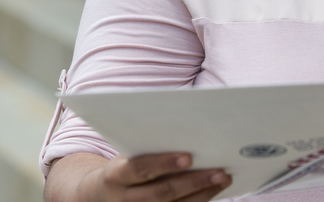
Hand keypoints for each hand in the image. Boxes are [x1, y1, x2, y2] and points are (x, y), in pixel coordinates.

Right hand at [45, 151, 231, 201]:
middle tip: (220, 170)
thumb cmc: (123, 166)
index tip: (188, 157)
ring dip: (202, 193)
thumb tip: (188, 128)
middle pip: (162, 192)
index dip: (164, 163)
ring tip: (224, 177)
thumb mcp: (127, 153)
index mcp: (116, 175)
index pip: (141, 169)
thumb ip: (149, 145)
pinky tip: (214, 190)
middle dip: (193, 181)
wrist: (100, 196)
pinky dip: (198, 201)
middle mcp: (125, 199)